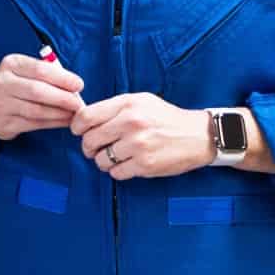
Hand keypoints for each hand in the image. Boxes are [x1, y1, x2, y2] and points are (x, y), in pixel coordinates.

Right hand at [0, 54, 85, 144]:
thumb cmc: (13, 85)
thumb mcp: (23, 71)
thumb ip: (45, 75)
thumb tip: (74, 88)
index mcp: (10, 64)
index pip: (39, 70)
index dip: (62, 78)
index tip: (79, 84)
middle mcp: (2, 83)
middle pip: (37, 91)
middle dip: (62, 98)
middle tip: (79, 103)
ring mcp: (1, 105)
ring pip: (36, 111)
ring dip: (59, 113)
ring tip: (75, 114)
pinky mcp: (4, 124)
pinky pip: (34, 124)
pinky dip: (52, 123)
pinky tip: (64, 121)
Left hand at [72, 93, 212, 180]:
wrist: (197, 136)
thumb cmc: (166, 118)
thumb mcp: (141, 101)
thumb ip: (114, 107)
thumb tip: (84, 118)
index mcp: (128, 104)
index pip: (86, 116)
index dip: (77, 127)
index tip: (79, 132)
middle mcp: (131, 123)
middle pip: (89, 140)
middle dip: (89, 147)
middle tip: (96, 148)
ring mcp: (138, 145)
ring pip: (100, 159)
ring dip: (103, 161)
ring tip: (115, 156)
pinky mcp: (144, 164)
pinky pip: (116, 173)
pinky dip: (118, 171)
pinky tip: (128, 164)